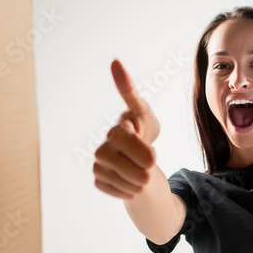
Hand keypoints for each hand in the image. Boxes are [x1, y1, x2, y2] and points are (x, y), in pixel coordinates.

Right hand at [93, 59, 159, 199]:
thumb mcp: (143, 110)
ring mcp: (99, 165)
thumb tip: (114, 61)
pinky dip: (129, 191)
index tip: (154, 156)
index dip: (140, 150)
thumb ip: (128, 90)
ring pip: (118, 180)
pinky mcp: (99, 180)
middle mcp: (102, 148)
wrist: (143, 157)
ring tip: (144, 176)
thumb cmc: (143, 128)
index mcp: (115, 131)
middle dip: (140, 170)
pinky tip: (134, 184)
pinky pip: (115, 191)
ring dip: (137, 182)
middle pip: (119, 164)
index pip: (123, 140)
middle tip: (151, 169)